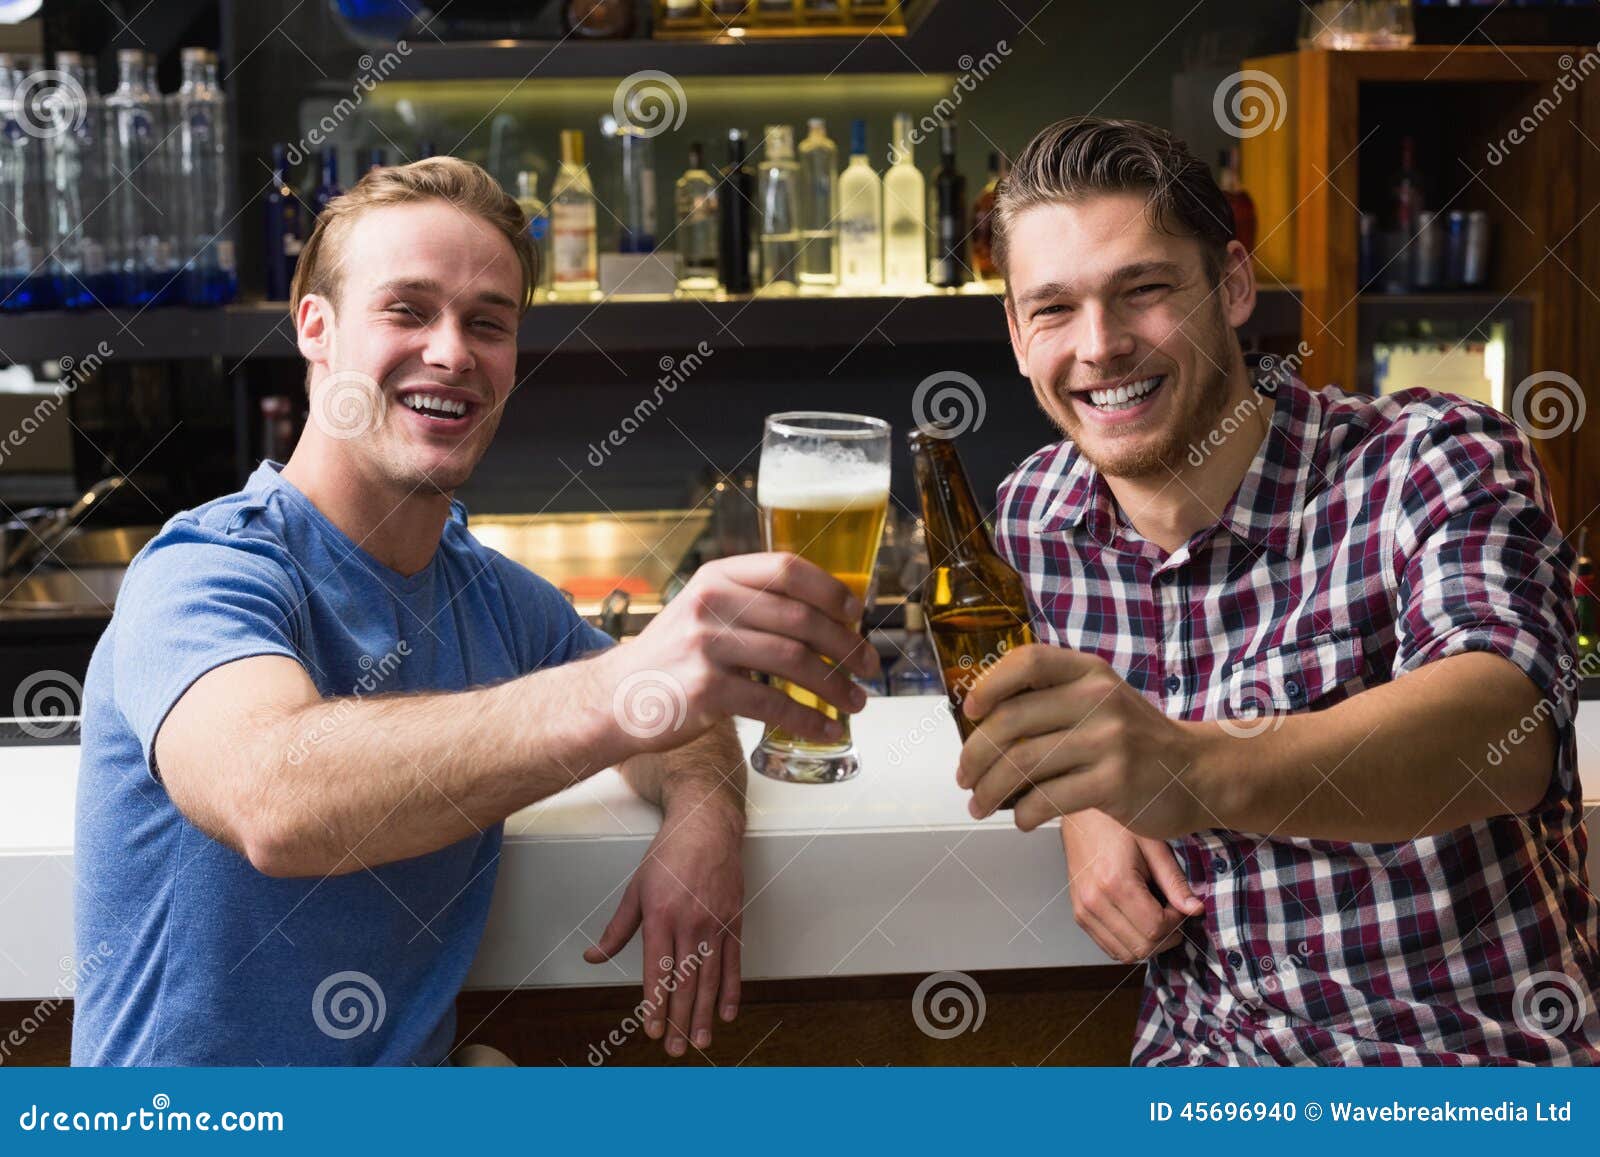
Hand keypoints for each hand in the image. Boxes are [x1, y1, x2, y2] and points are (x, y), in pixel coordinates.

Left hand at [583, 799, 743, 1057]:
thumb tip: (592, 956)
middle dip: (679, 1020)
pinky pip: (734, 962)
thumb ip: (617, 929)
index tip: (651, 1031)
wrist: (707, 827)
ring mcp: (716, 923)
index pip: (658, 972)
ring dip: (704, 1013)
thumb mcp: (635, 889)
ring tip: (699, 1041)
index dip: (655, 1005)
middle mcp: (690, 924)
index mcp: (661, 917)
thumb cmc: (668, 855)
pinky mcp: (734, 919)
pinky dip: (732, 989)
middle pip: (686, 982)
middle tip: (674, 1049)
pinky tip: (726, 1012)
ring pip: (711, 978)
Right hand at [595, 552, 880, 754]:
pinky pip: (773, 704)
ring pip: (793, 660)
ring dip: (836, 684)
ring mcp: (706, 646)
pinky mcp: (706, 690)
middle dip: (846, 645)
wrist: (616, 698)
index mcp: (717, 577)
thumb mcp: (704, 612)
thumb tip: (826, 619)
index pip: (787, 569)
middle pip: (800, 617)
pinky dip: (809, 719)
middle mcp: (711, 604)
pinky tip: (826, 728)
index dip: (831, 590)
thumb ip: (751, 606)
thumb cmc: (672, 659)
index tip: (857, 613)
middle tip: (869, 665)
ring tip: (856, 700)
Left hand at [956, 644, 1208, 837]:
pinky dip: (1023, 814)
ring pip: (1023, 764)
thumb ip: (1052, 700)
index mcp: (1089, 672)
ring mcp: (1109, 741)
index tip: (970, 711)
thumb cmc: (1134, 740)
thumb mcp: (1100, 700)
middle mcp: (1098, 699)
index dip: (989, 684)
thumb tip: (980, 725)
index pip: (1027, 662)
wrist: (1198, 771)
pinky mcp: (1115, 783)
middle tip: (964, 778)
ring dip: (989, 790)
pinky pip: (1048, 799)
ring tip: (979, 804)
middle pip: (1011, 721)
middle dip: (975, 755)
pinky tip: (1021, 819)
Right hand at [1060, 808, 1202, 962]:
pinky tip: (1138, 920)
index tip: (1180, 905)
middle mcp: (1094, 902)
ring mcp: (1083, 911)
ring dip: (1148, 942)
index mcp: (1114, 883)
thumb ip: (1175, 881)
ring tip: (1154, 915)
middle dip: (1165, 936)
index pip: (1155, 928)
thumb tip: (1196, 909)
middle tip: (1171, 913)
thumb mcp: (1153, 845)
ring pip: (1125, 953)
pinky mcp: (1079, 914)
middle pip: (1141, 947)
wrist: (1081, 814)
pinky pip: (1109, 947)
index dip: (1176, 922)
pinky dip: (1129, 942)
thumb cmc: (1116, 823)